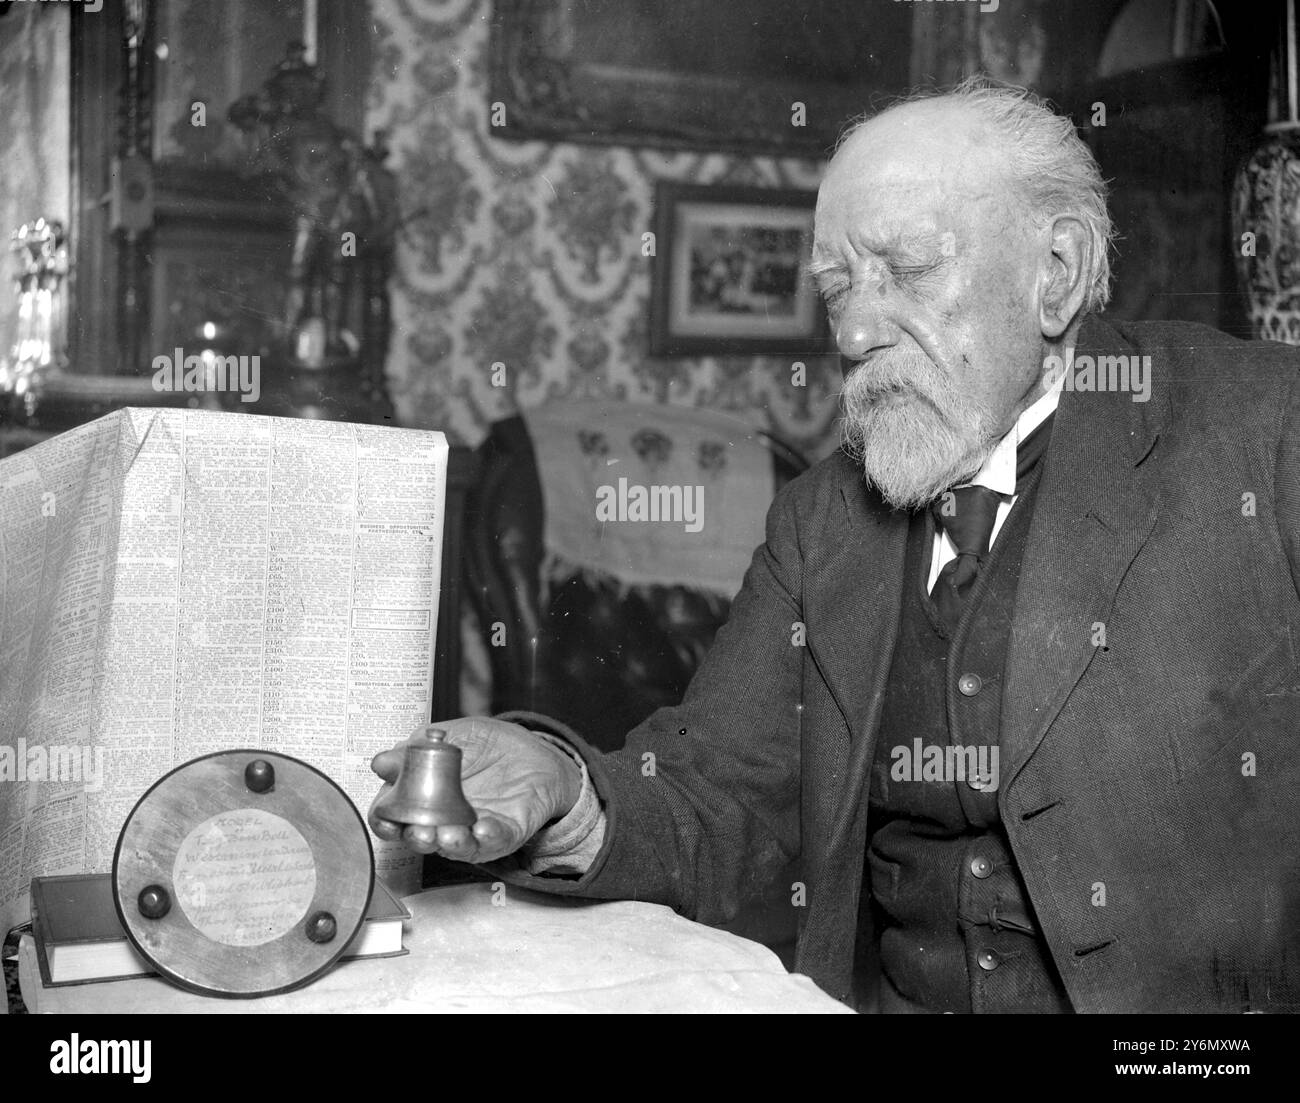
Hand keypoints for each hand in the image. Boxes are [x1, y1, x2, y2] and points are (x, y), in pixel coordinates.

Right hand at [367, 717, 582, 862]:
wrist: (533, 751)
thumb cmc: (486, 745)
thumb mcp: (452, 737)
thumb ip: (418, 749)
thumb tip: (381, 762)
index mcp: (422, 797)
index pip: (394, 817)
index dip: (385, 822)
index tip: (387, 820)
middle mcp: (443, 820)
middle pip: (422, 838)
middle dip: (418, 838)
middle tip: (420, 830)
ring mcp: (473, 829)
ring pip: (457, 846)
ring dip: (451, 843)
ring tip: (449, 834)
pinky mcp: (505, 832)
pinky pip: (496, 840)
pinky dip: (489, 836)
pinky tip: (484, 826)